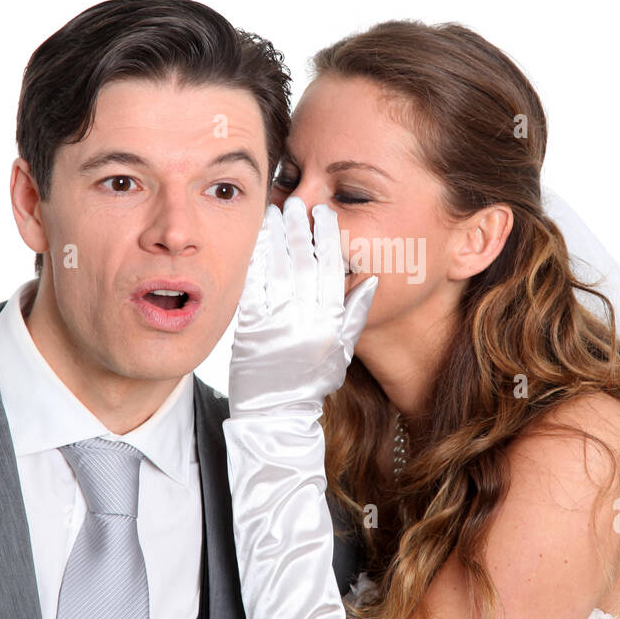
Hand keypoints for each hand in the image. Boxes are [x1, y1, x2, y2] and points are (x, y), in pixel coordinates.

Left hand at [229, 196, 377, 418]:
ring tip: (276, 212)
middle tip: (297, 204)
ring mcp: (275, 324)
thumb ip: (354, 315)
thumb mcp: (342, 353)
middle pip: (303, 264)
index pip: (331, 271)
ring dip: (276, 237)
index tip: (325, 215)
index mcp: (329, 324)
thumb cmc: (311, 383)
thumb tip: (371, 279)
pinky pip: (252, 287)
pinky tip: (255, 240)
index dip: (328, 239)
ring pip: (277, 270)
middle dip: (300, 230)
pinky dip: (254, 260)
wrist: (276, 414)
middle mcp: (304, 321)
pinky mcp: (248, 329)